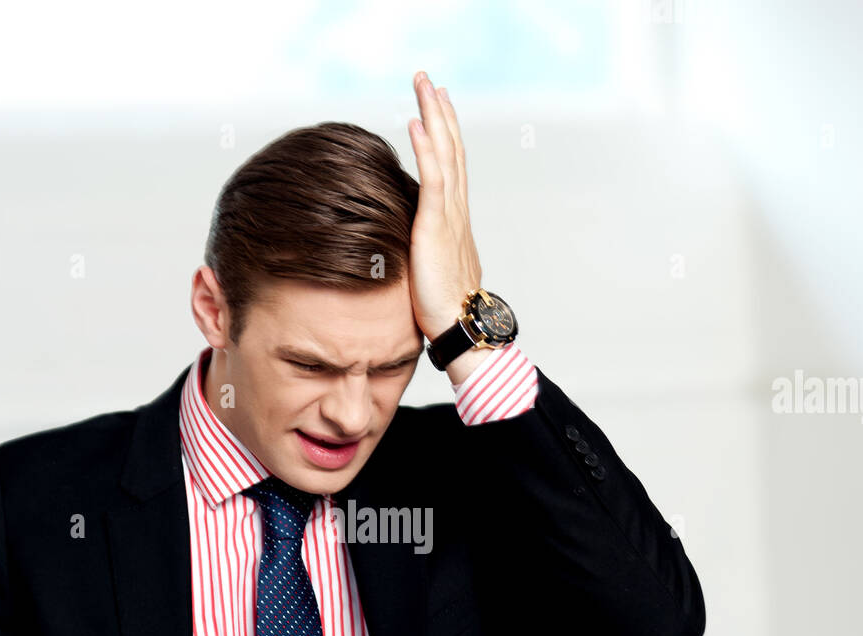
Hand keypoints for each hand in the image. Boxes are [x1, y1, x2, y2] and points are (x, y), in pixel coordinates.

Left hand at [406, 70, 482, 342]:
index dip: (444, 133)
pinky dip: (427, 148)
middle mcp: (456, 213)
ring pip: (445, 155)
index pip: (451, 166)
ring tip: (425, 85)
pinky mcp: (437, 229)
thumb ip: (419, 251)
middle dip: (440, 112)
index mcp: (454, 222)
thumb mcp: (428, 272)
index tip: (436, 105)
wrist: (459, 329)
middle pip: (451, 150)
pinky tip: (418, 122)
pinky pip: (435, 180)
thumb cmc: (442, 311)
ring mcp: (449, 218)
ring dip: (434, 116)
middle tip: (429, 80)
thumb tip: (404, 246)